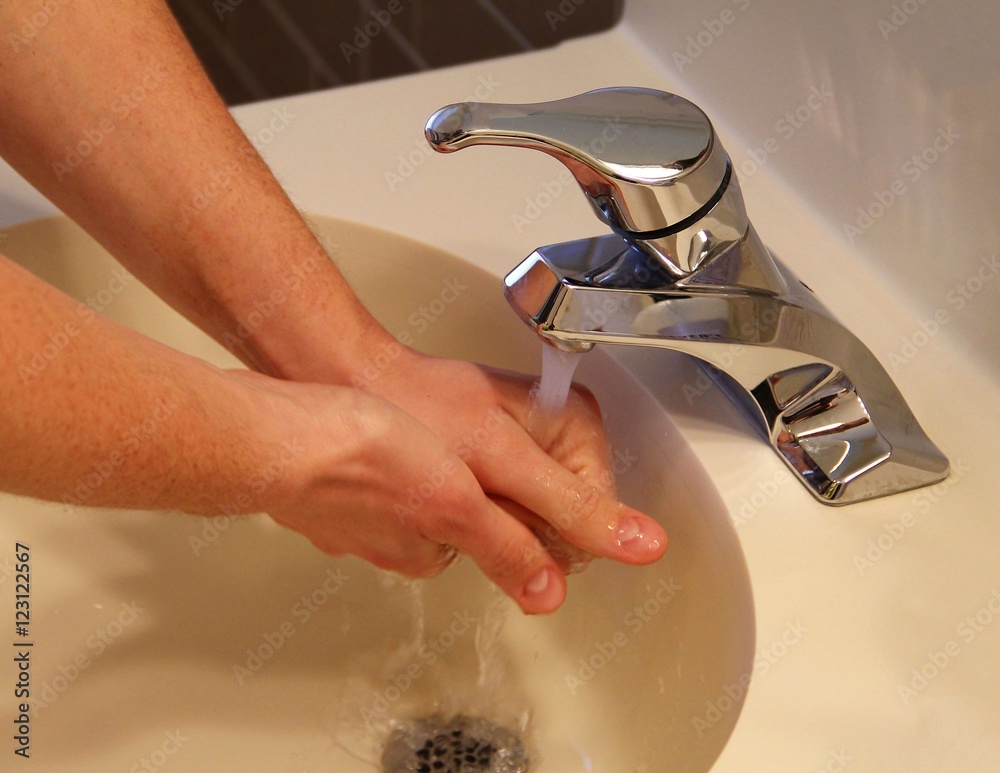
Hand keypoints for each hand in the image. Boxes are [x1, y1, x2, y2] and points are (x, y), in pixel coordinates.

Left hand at [359, 348, 667, 603]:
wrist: (359, 390)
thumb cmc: (418, 409)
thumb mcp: (502, 464)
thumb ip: (569, 509)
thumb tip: (641, 546)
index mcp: (581, 425)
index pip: (597, 519)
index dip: (548, 533)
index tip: (503, 509)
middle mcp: (563, 440)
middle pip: (565, 529)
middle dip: (518, 527)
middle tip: (476, 494)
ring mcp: (531, 456)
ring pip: (532, 531)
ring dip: (494, 525)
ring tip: (459, 490)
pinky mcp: (500, 472)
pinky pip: (503, 520)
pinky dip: (476, 520)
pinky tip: (449, 498)